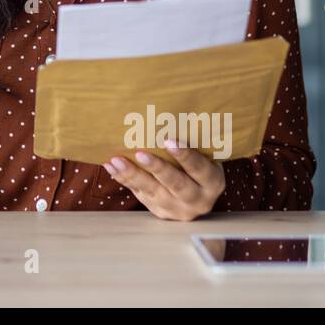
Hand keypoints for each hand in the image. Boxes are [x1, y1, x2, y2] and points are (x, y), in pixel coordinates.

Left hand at [103, 138, 224, 220]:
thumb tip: (168, 113)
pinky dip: (124, 179)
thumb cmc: (200, 163)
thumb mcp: (206, 156)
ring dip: (133, 175)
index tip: (168, 140)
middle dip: (157, 168)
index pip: (200, 168)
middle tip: (140, 153)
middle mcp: (198, 200)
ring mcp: (177, 209)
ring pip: (153, 192)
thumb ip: (194, 143)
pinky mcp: (159, 211)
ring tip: (116, 160)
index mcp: (213, 182)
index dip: (185, 156)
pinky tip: (111, 166)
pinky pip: (139, 194)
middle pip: (176, 184)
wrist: (198, 196)